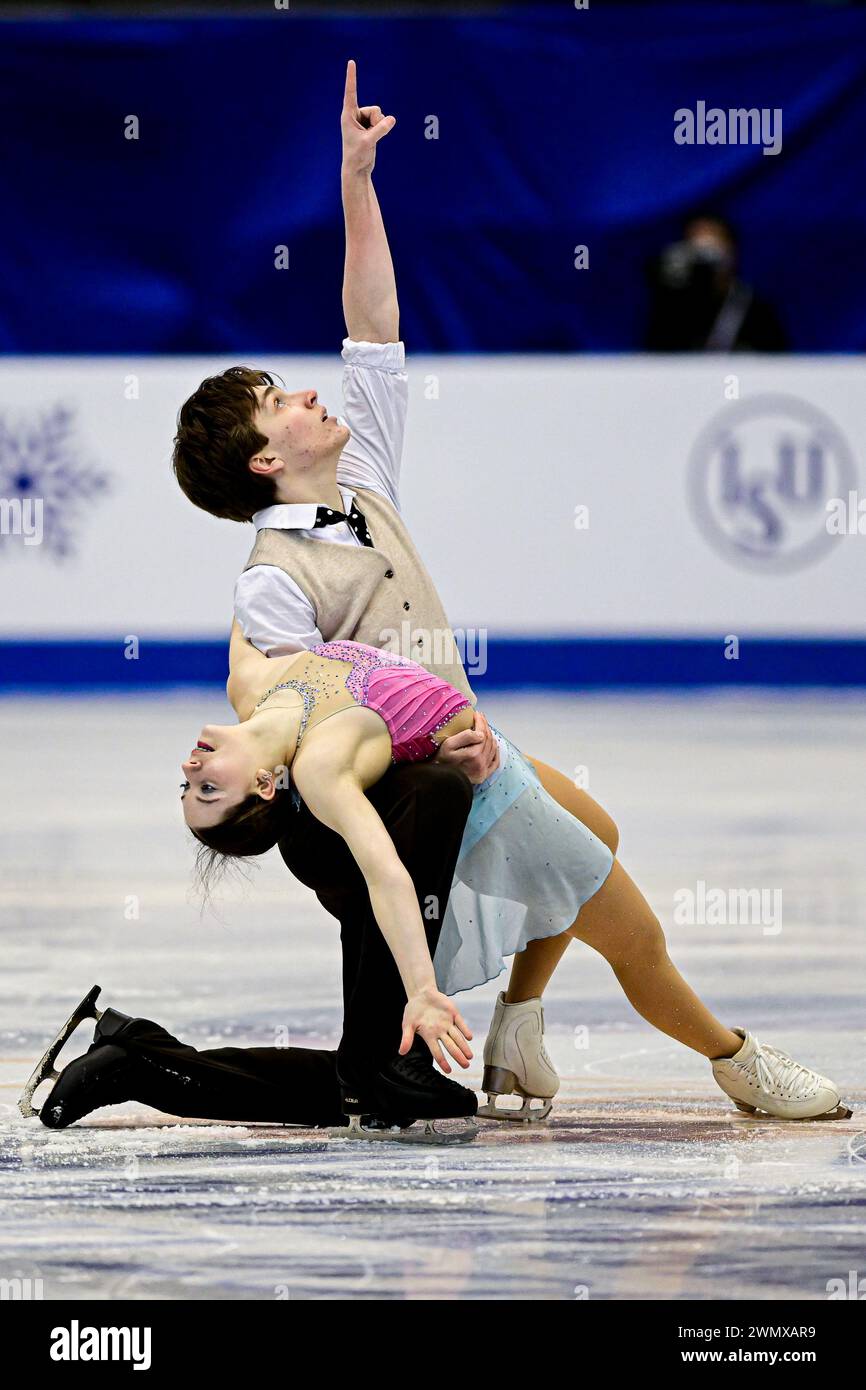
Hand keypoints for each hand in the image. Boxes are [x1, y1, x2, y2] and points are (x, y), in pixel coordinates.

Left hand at [341, 59, 395, 175]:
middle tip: (370, 136)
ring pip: (379, 115)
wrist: (357, 169)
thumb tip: (392, 119)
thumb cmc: (357, 156)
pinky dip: (382, 129)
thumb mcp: (369, 142)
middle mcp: (354, 115)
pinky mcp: (369, 127)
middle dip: (377, 121)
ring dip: (380, 127)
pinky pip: (382, 122)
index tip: (351, 62)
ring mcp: (362, 121)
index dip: (352, 77)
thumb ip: (381, 129)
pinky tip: (373, 139)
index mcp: (348, 115)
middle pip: (374, 109)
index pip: (351, 92)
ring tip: (371, 139)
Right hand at [400, 987, 473, 1073]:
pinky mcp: (453, 1013)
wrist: (421, 994)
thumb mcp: (407, 1024)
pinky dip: (465, 1029)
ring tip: (469, 1056)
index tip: (449, 1071)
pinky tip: (469, 1037)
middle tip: (466, 1066)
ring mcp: (447, 1022)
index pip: (437, 1052)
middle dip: (458, 1056)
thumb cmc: (413, 1011)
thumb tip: (401, 1052)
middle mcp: (440, 1031)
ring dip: (464, 1046)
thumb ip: (406, 1038)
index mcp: (429, 1036)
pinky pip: (460, 1023)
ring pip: (457, 1037)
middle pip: (451, 1046)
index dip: (443, 1062)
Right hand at [435, 709, 499, 784]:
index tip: (476, 714)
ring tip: (484, 729)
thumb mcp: (448, 745)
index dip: (481, 722)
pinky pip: (495, 762)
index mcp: (474, 754)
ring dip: (490, 736)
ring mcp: (484, 771)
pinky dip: (495, 752)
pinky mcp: (483, 776)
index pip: (482, 733)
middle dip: (485, 727)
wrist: (438, 780)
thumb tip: (481, 734)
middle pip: (489, 740)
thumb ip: (465, 737)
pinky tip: (492, 745)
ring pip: (493, 748)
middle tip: (481, 718)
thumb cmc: (441, 761)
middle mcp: (481, 763)